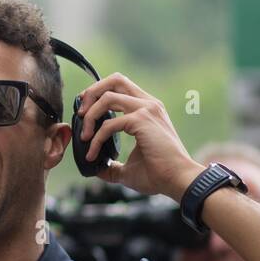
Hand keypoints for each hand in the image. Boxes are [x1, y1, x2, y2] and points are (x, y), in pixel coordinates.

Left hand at [76, 73, 204, 200]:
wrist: (178, 180)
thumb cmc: (160, 174)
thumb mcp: (130, 167)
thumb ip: (113, 165)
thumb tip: (96, 169)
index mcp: (148, 108)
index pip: (120, 85)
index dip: (98, 93)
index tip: (85, 112)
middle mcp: (149, 104)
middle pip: (114, 79)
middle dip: (92, 93)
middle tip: (80, 114)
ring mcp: (146, 109)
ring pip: (107, 96)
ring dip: (90, 116)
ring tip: (85, 136)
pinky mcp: (142, 121)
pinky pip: (109, 124)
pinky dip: (96, 139)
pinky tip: (93, 154)